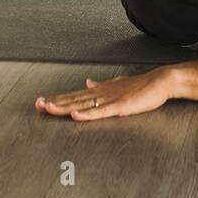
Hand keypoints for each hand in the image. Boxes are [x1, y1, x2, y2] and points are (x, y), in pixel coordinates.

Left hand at [35, 66, 176, 121]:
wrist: (159, 82)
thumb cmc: (140, 86)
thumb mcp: (116, 85)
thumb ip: (100, 85)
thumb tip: (87, 82)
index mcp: (99, 90)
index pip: (74, 95)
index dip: (58, 98)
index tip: (41, 101)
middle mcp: (100, 93)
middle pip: (74, 99)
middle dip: (55, 102)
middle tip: (37, 104)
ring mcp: (109, 100)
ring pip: (83, 105)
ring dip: (65, 107)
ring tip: (49, 109)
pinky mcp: (120, 107)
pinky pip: (100, 112)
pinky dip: (87, 114)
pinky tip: (75, 115)